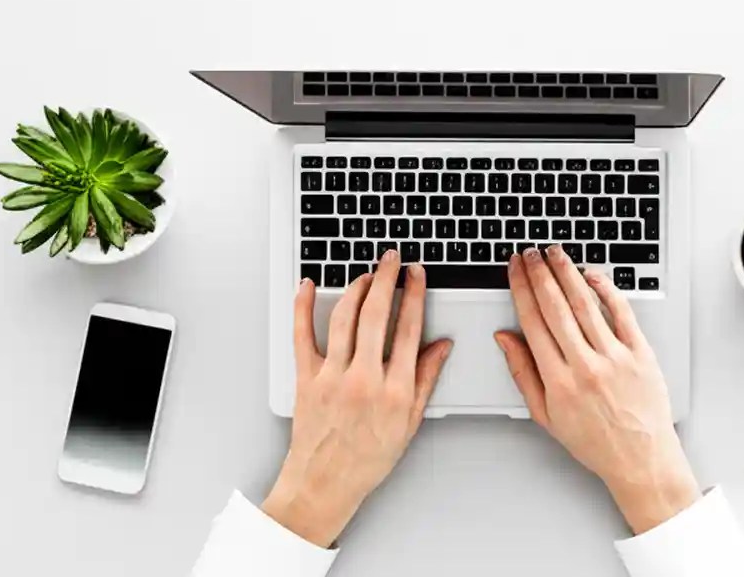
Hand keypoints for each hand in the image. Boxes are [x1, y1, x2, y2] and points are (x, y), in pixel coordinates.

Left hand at [263, 252, 451, 546]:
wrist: (325, 483)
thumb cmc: (367, 458)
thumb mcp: (410, 422)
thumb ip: (426, 379)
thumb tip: (441, 346)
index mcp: (394, 390)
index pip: (409, 329)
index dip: (415, 294)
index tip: (417, 274)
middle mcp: (363, 379)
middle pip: (377, 315)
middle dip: (387, 278)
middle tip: (392, 259)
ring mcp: (331, 377)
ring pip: (344, 318)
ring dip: (357, 288)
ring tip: (367, 273)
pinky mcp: (305, 379)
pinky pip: (302, 335)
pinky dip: (302, 307)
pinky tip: (308, 286)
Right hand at [496, 246, 699, 533]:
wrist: (640, 458)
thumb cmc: (594, 441)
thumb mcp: (545, 415)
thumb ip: (523, 373)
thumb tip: (504, 338)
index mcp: (558, 380)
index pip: (532, 321)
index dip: (520, 289)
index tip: (514, 269)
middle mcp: (585, 365)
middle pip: (556, 307)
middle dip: (539, 274)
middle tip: (530, 253)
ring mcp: (615, 358)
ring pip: (586, 304)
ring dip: (567, 274)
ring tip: (555, 254)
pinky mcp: (641, 354)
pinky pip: (621, 313)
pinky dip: (606, 290)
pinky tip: (593, 275)